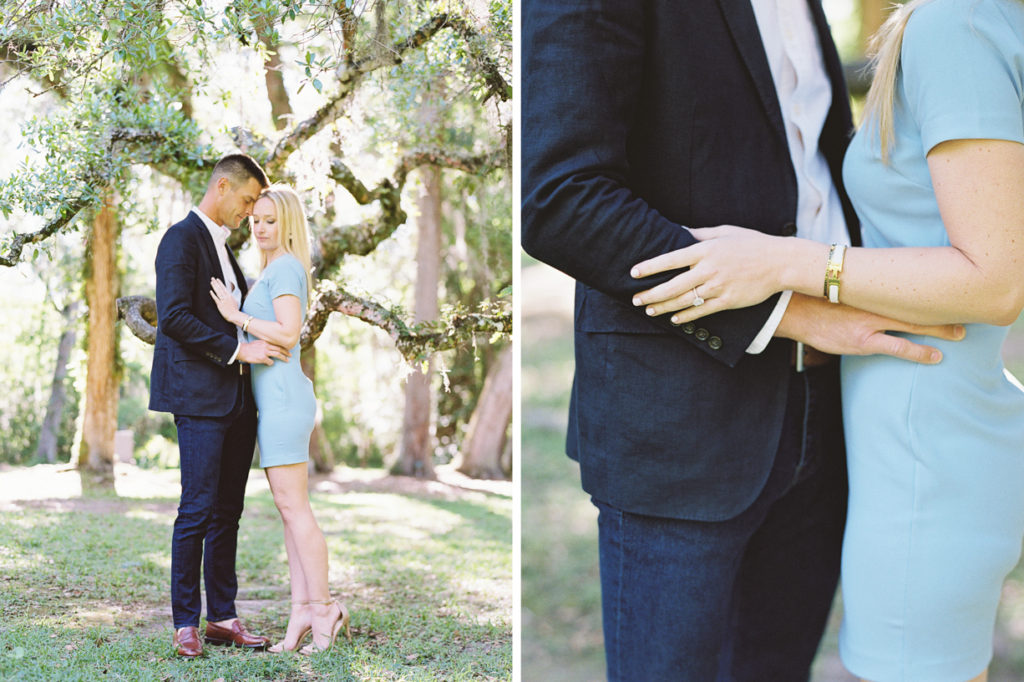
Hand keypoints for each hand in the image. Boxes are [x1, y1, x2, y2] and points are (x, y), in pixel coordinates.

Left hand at [209, 278, 241, 324]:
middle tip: (212, 278)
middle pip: (220, 288)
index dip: (220, 283)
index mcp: (229, 295)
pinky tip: (210, 291)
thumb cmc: (235, 309)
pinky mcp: (220, 305)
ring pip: (218, 292)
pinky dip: (213, 295)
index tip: (217, 279)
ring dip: (214, 286)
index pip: (224, 287)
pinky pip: (216, 298)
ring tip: (211, 282)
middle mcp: (226, 297)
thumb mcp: (235, 301)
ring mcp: (223, 300)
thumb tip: (229, 294)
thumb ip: (231, 297)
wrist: (234, 315)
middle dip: (216, 283)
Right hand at [237, 339, 290, 365]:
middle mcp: (266, 346)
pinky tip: (270, 364)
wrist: (241, 350)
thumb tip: (270, 348)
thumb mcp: (258, 343)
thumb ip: (265, 344)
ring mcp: (265, 352)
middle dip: (286, 352)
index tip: (287, 349)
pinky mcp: (262, 358)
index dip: (283, 347)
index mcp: (265, 342)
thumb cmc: (248, 347)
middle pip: (279, 349)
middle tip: (290, 355)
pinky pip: (270, 362)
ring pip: (277, 354)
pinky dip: (271, 363)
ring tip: (287, 360)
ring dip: (283, 358)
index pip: (277, 344)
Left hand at [630, 226, 810, 323]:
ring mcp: (718, 287)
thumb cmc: (752, 244)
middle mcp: (709, 269)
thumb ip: (700, 234)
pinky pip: (702, 311)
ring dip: (664, 307)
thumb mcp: (724, 232)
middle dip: (651, 294)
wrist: (780, 263)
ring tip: (649, 309)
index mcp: (706, 250)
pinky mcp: (728, 301)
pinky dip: (686, 316)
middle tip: (635, 299)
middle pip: (672, 285)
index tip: (633, 273)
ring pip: (684, 300)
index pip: (671, 259)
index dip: (650, 267)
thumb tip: (679, 231)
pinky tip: (674, 319)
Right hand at [777, 294, 965, 363]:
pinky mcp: (862, 341)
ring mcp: (870, 322)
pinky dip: (919, 352)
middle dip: (943, 306)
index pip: (906, 285)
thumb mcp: (839, 284)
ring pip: (914, 323)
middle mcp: (874, 301)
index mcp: (870, 286)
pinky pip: (898, 347)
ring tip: (961, 333)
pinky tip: (936, 357)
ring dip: (940, 329)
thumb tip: (873, 281)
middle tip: (968, 308)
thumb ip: (860, 284)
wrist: (790, 310)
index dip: (929, 286)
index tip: (948, 285)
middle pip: (917, 303)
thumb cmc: (813, 298)